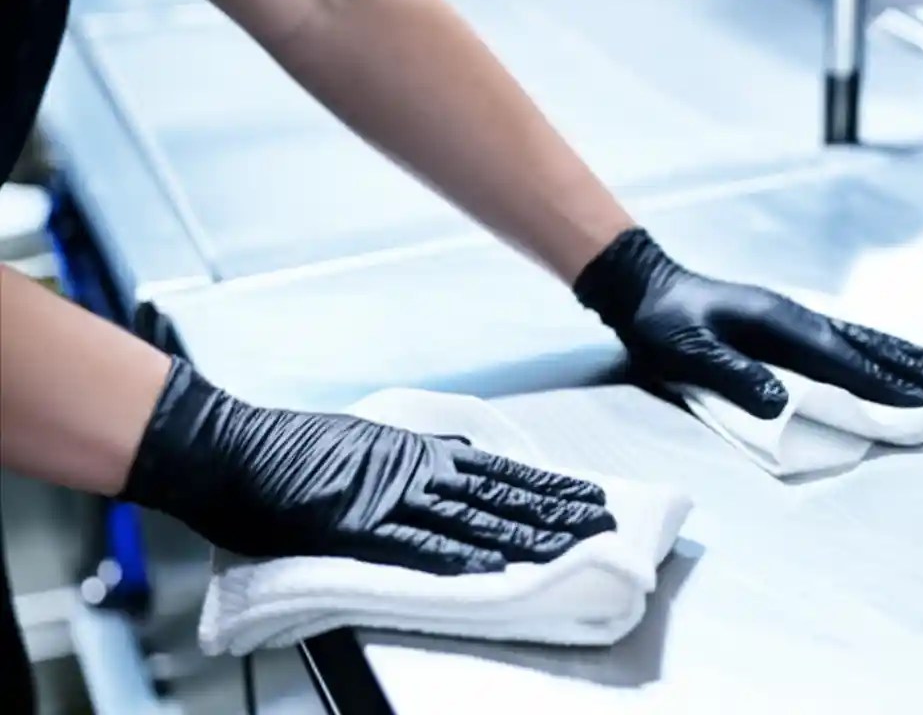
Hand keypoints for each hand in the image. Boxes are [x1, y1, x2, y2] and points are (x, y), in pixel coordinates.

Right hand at [122, 359, 615, 573]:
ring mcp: (388, 499)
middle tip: (606, 523)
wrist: (231, 448)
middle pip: (501, 495)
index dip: (550, 488)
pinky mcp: (357, 526)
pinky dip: (458, 557)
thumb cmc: (294, 451)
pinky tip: (495, 567)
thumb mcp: (371, 441)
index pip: (502, 474)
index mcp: (418, 454)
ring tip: (572, 545)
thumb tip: (466, 456)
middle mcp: (415, 472)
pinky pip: (415, 545)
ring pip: (473, 519)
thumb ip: (421, 453)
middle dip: (557, 511)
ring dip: (526, 534)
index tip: (592, 499)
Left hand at [574, 229, 922, 418]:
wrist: (646, 289)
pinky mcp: (789, 323)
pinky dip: (879, 348)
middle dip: (913, 367)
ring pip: (864, 338)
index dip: (882, 385)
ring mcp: (796, 316)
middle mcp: (797, 316)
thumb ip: (734, 376)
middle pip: (868, 344)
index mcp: (779, 323)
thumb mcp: (689, 353)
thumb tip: (779, 402)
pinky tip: (894, 356)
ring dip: (906, 356)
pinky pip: (847, 337)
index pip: (841, 360)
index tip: (921, 404)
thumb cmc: (664, 324)